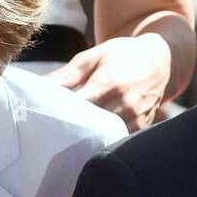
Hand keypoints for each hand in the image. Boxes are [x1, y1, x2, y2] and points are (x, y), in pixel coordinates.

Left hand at [48, 33, 170, 130]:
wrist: (162, 59)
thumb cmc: (122, 55)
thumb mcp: (91, 58)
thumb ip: (64, 76)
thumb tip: (34, 89)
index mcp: (108, 84)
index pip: (76, 109)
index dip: (57, 115)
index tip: (38, 119)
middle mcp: (124, 104)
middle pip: (87, 127)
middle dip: (67, 131)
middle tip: (46, 134)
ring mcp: (135, 119)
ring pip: (101, 138)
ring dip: (83, 140)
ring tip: (65, 138)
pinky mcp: (141, 128)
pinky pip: (115, 140)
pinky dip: (100, 141)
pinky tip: (86, 139)